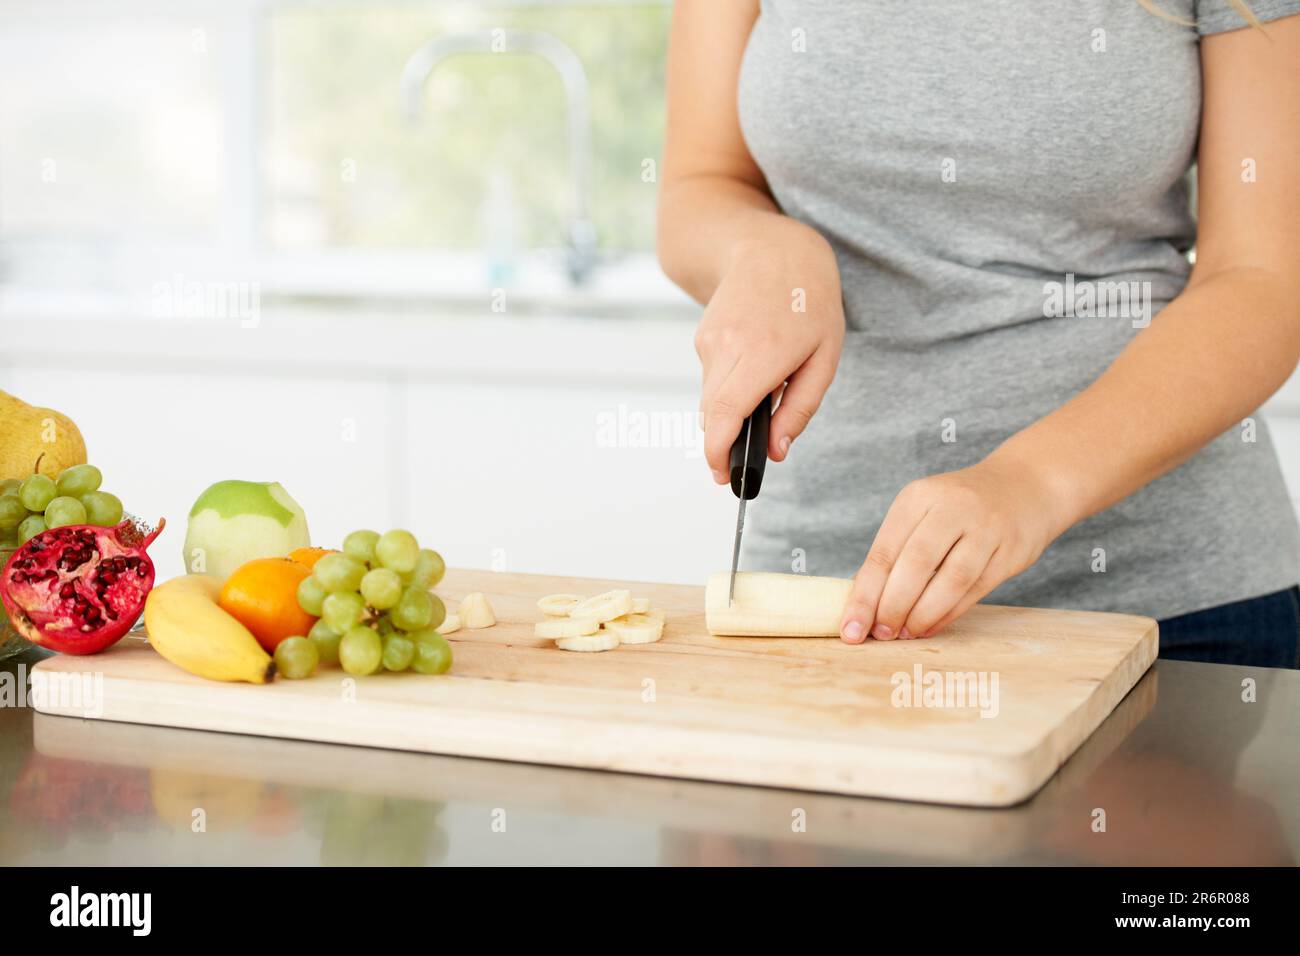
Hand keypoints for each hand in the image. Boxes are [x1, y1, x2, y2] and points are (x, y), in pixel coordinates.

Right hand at [695, 228, 844, 481]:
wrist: (772, 249)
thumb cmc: (809, 302)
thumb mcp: (824, 358)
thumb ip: (799, 409)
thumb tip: (777, 451)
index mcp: (763, 353)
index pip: (726, 414)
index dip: (719, 452)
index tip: (724, 475)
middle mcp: (727, 347)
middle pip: (713, 415)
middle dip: (723, 444)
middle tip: (740, 465)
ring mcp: (709, 341)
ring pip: (712, 399)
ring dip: (731, 411)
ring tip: (764, 393)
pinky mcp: (701, 338)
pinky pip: (711, 379)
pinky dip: (728, 387)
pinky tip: (752, 367)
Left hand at [839, 456, 1070, 642]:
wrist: (1025, 485)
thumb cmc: (958, 508)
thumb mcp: (922, 511)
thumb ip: (895, 551)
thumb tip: (862, 603)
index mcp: (918, 497)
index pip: (883, 552)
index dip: (865, 595)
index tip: (851, 628)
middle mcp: (952, 507)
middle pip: (915, 565)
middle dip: (892, 606)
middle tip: (880, 634)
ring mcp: (986, 528)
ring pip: (950, 580)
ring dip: (923, 614)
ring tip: (905, 633)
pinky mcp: (1012, 550)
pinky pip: (976, 589)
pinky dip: (949, 613)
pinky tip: (931, 626)